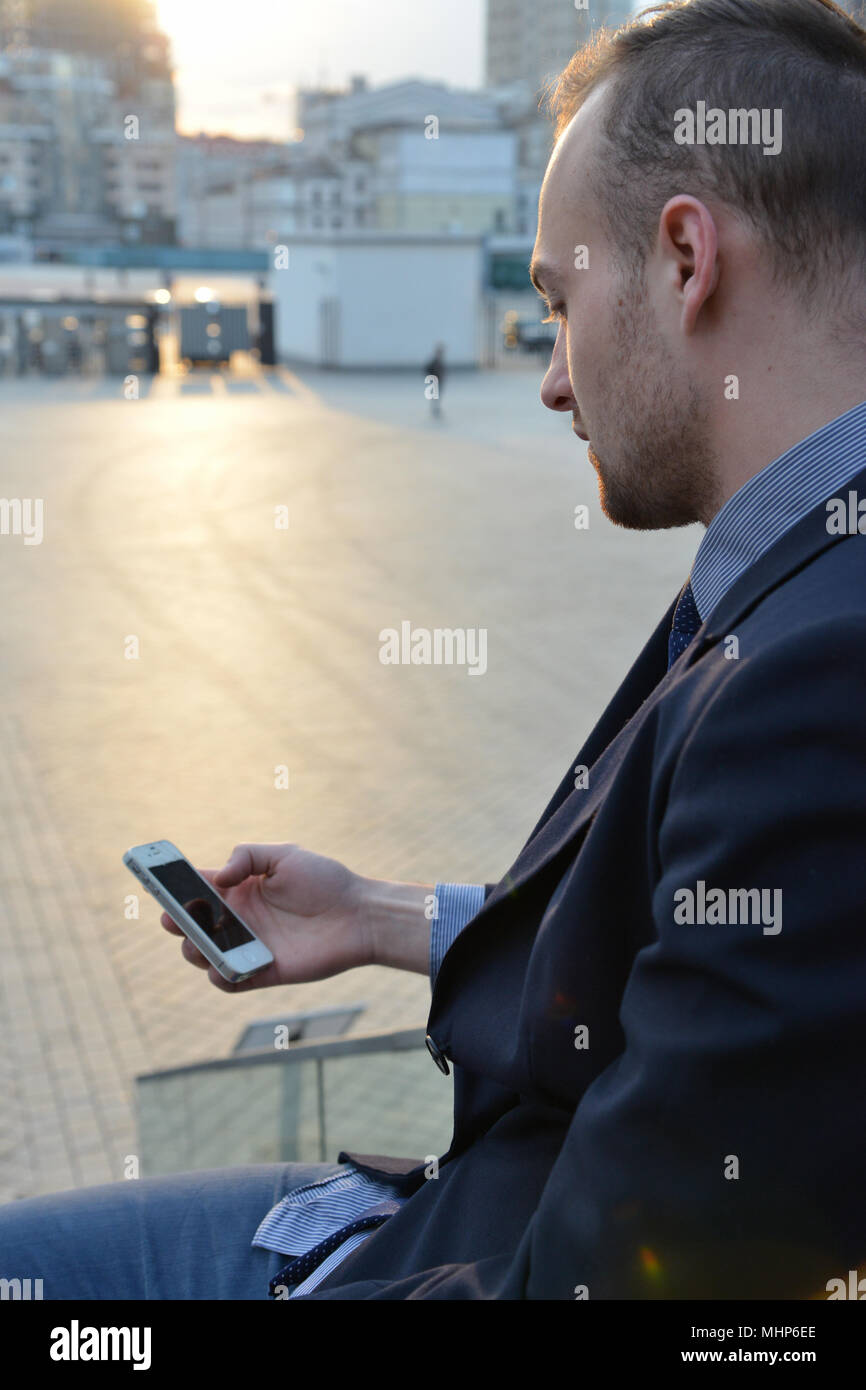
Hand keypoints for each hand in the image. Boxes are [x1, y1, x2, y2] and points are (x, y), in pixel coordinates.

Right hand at [159, 843, 375, 993]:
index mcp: (240, 889)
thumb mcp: (285, 854)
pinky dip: (219, 977)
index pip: (198, 888)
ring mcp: (250, 946)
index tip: (156, 883)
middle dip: (177, 922)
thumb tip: (217, 877)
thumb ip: (246, 856)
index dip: (174, 887)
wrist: (359, 915)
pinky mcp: (264, 972)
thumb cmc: (325, 880)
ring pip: (205, 954)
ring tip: (198, 943)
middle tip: (174, 918)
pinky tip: (219, 968)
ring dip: (194, 950)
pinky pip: (231, 981)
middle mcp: (240, 918)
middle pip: (194, 924)